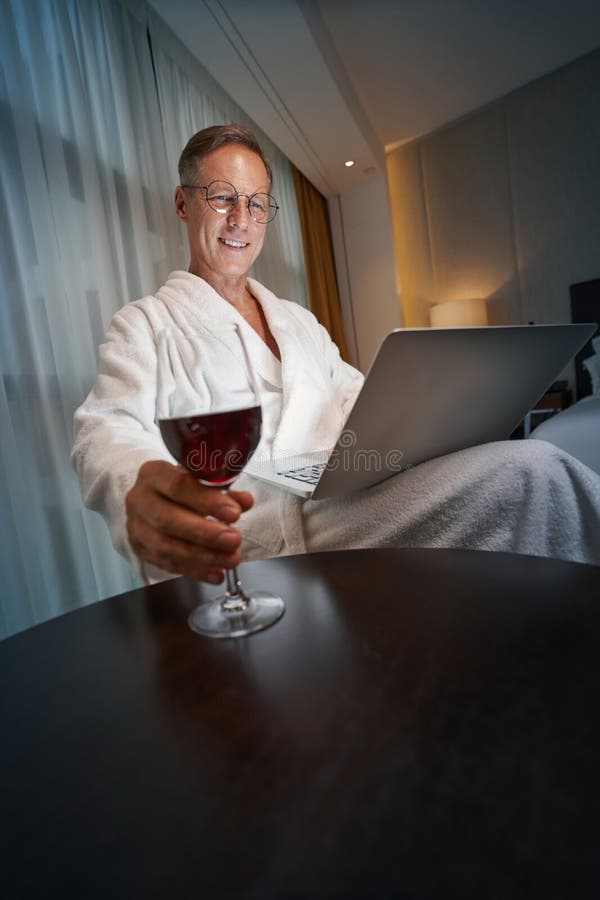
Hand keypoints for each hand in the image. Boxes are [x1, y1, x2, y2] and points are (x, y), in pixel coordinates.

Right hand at [125, 460, 253, 583]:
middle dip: (205, 533)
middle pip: (167, 519)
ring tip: (230, 559)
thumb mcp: (200, 480)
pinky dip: (195, 571)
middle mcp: (139, 499)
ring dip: (202, 556)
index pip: (178, 486)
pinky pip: (167, 564)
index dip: (207, 501)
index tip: (234, 513)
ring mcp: (136, 527)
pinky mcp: (140, 549)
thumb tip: (244, 501)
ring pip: (165, 546)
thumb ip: (223, 490)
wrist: (153, 498)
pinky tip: (216, 573)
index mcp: (153, 474)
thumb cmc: (181, 487)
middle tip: (234, 540)